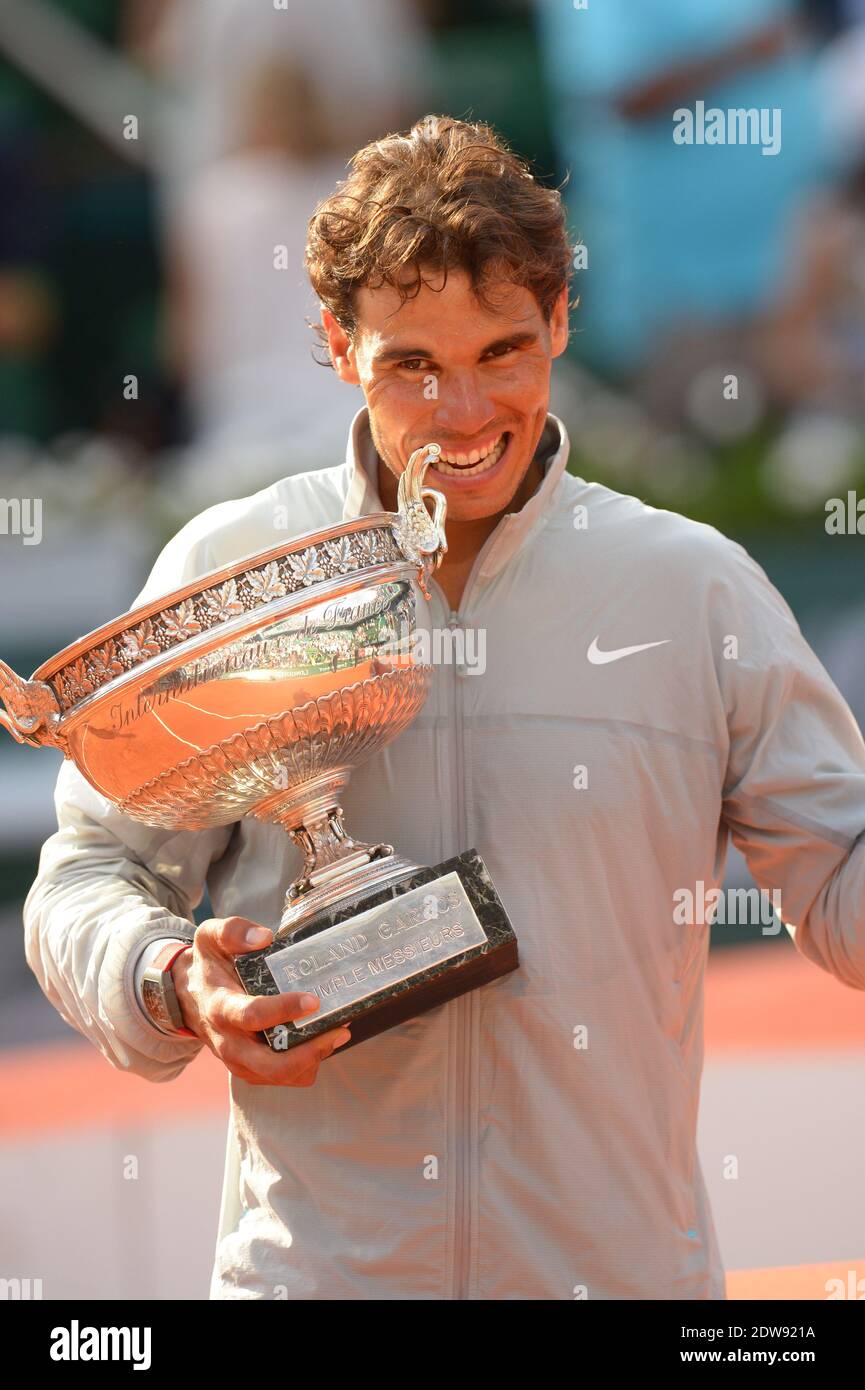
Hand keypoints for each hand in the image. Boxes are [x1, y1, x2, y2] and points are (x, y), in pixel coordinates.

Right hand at [172, 916, 350, 1086]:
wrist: (191, 997)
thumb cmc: (209, 965)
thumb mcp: (210, 937)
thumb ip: (233, 931)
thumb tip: (264, 937)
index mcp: (220, 1007)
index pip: (251, 1016)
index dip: (284, 1010)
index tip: (313, 1000)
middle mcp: (228, 1041)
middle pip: (270, 1064)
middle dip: (308, 1051)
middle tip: (338, 1028)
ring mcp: (239, 1060)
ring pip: (280, 1076)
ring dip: (312, 1059)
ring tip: (336, 1032)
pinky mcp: (250, 1070)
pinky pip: (282, 1078)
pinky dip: (306, 1065)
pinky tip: (321, 1040)